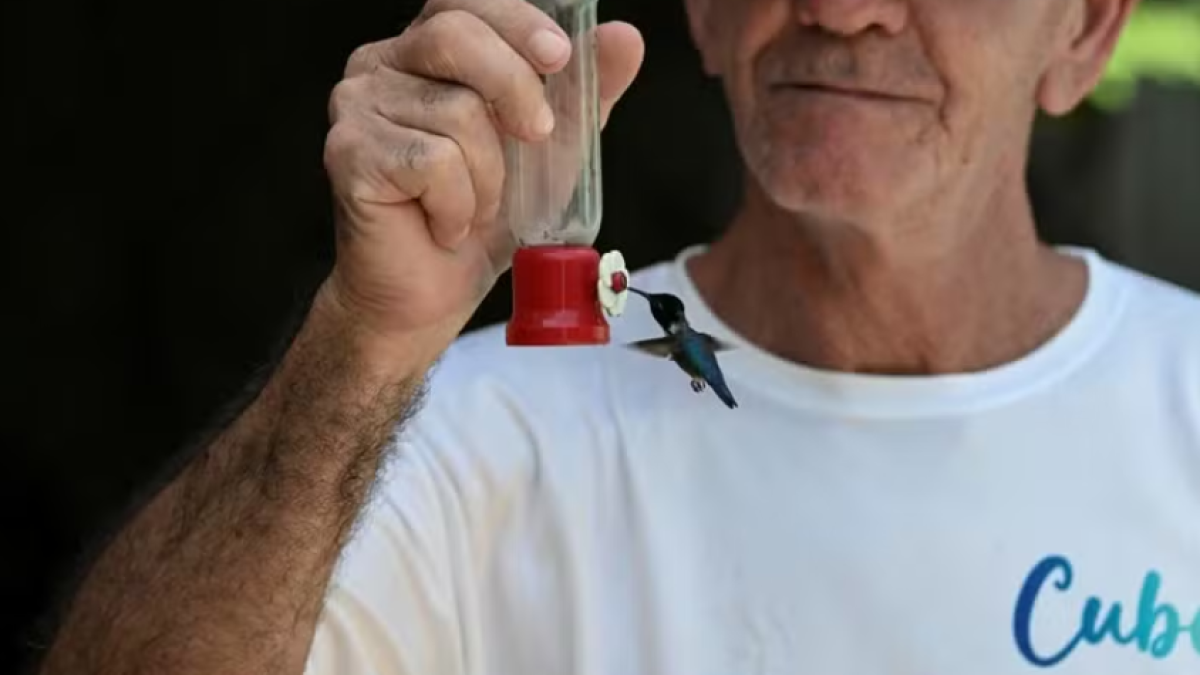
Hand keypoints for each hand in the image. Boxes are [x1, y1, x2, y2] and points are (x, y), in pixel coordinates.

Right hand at [319, 0, 643, 360]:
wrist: (432, 294)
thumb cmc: (482, 217)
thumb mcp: (551, 148)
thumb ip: (584, 91)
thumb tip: (624, 37)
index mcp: (425, 51)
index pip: (464, 1)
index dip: (515, 20)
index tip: (559, 56)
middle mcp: (380, 66)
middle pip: (454, 35)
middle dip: (515, 87)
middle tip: (538, 137)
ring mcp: (356, 107)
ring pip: (455, 112)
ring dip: (489, 175)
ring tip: (476, 206)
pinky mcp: (348, 153)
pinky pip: (432, 162)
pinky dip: (459, 204)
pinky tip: (446, 224)